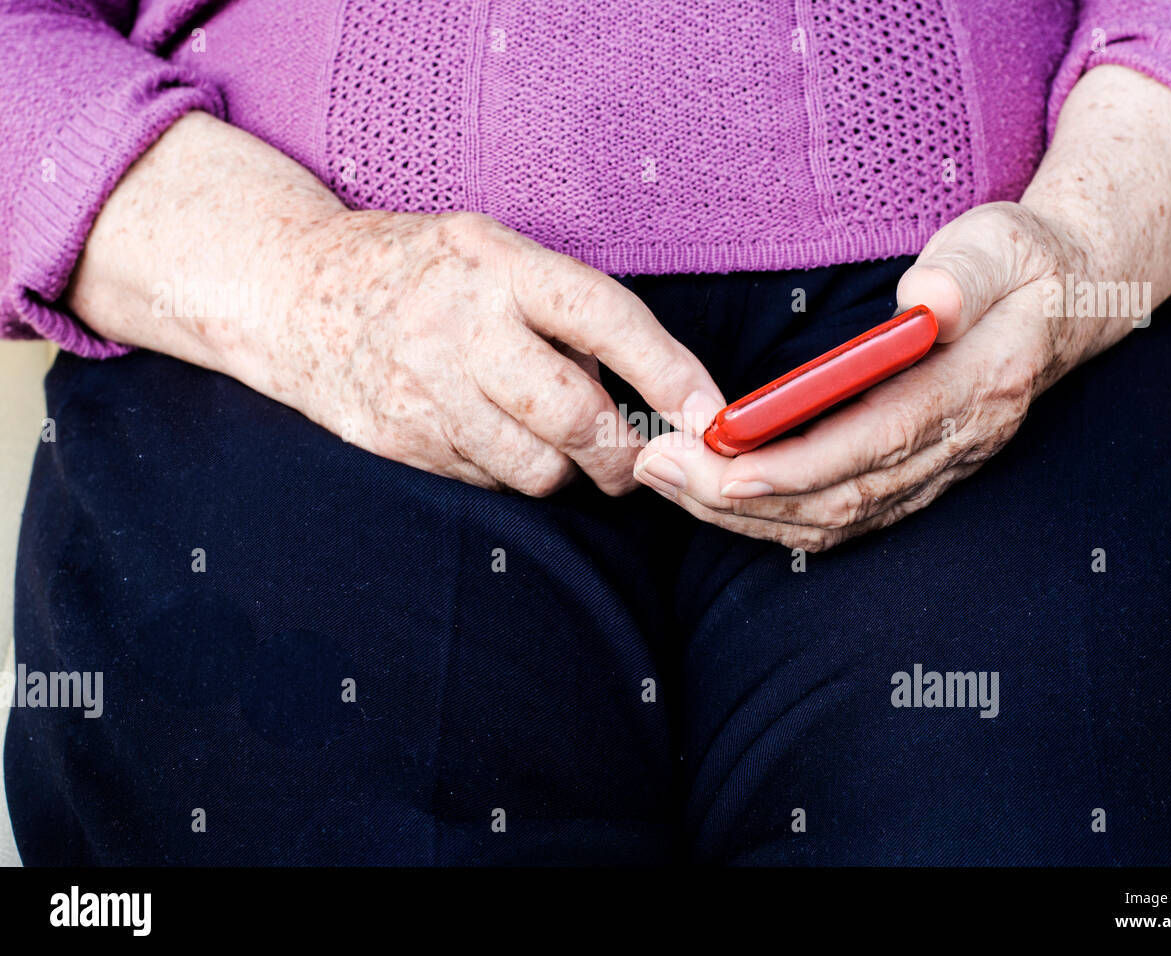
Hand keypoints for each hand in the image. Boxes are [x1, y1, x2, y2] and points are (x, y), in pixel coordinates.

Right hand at [69, 113, 723, 496]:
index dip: (670, 373)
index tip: (715, 415)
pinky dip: (510, 472)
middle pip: (576, 418)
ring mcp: (423, 389)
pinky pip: (489, 482)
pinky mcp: (399, 440)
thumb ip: (563, 306)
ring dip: (566, 470)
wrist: (292, 290)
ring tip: (554, 440)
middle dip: (622, 454)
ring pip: (537, 469)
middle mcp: (458, 325)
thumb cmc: (418, 269)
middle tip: (633, 458)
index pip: (605, 321)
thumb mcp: (490, 250)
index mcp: (496, 263)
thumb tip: (656, 390)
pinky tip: (491, 436)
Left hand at [632, 65, 1170, 549]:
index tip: (718, 462)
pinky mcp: (922, 475)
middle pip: (841, 495)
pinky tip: (722, 501)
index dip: (794, 463)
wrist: (1074, 298)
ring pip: (837, 519)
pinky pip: (846, 516)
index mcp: (977, 388)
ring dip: (746, 513)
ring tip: (667, 483)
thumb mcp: (1003, 243)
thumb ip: (965, 271)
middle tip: (656, 468)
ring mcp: (943, 468)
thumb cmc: (1024, 261)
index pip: (874, 442)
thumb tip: (925, 303)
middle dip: (741, 495)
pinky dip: (778, 516)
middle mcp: (960, 445)